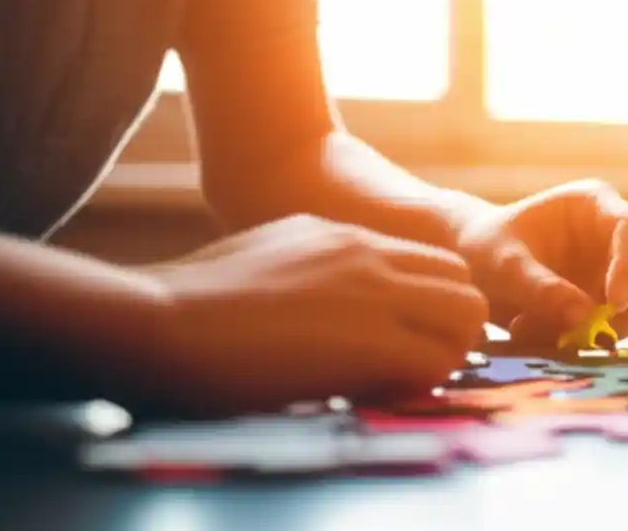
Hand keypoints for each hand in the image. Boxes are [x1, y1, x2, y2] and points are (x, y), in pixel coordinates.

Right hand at [146, 214, 486, 414]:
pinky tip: (376, 393)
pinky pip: (435, 361)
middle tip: (417, 362)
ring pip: (467, 318)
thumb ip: (313, 268)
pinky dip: (421, 383)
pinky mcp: (370, 339)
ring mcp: (375, 293)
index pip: (434, 262)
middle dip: (455, 329)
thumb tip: (326, 295)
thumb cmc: (191, 298)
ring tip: (397, 380)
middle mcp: (372, 255)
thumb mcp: (267, 255)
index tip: (411, 336)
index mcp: (345, 235)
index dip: (434, 305)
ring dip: (445, 355)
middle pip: (465, 285)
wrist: (161, 319)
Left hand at [457, 180, 627, 343]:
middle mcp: (612, 238)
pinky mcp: (602, 304)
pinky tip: (528, 331)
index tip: (613, 302)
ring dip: (590, 331)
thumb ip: (539, 287)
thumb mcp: (502, 265)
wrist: (470, 268)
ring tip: (528, 329)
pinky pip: (608, 330)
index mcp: (593, 205)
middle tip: (571, 334)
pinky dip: (574, 340)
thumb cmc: (484, 248)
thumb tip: (583, 315)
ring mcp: (611, 273)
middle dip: (614, 312)